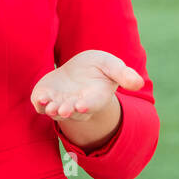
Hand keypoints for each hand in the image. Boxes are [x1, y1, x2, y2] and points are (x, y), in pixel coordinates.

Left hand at [30, 49, 144, 121]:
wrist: (79, 71)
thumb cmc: (99, 68)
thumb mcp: (112, 66)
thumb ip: (124, 74)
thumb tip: (139, 83)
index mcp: (95, 97)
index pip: (92, 104)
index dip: (87, 106)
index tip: (82, 106)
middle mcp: (77, 104)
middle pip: (72, 112)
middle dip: (68, 111)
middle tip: (64, 109)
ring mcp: (61, 102)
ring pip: (56, 111)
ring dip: (53, 110)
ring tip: (50, 106)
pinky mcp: (47, 98)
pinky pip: (41, 105)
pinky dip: (40, 104)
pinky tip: (40, 99)